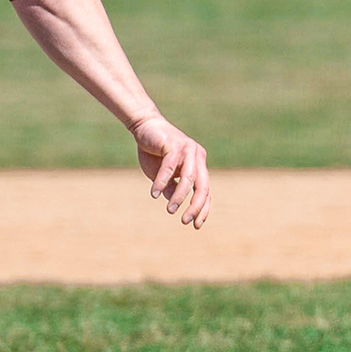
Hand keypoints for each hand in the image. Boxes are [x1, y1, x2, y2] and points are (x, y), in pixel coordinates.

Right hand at [127, 114, 209, 228]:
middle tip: (186, 221)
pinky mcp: (175, 145)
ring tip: (170, 210)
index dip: (203, 209)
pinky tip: (154, 193)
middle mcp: (198, 157)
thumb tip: (173, 202)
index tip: (197, 225)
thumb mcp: (162, 175)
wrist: (144, 126)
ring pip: (189, 178)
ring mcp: (188, 149)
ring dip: (179, 196)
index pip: (206, 191)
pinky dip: (162, 181)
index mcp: (199, 165)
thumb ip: (170, 187)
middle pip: (203, 186)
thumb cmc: (153, 151)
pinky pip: (170, 167)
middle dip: (196, 206)